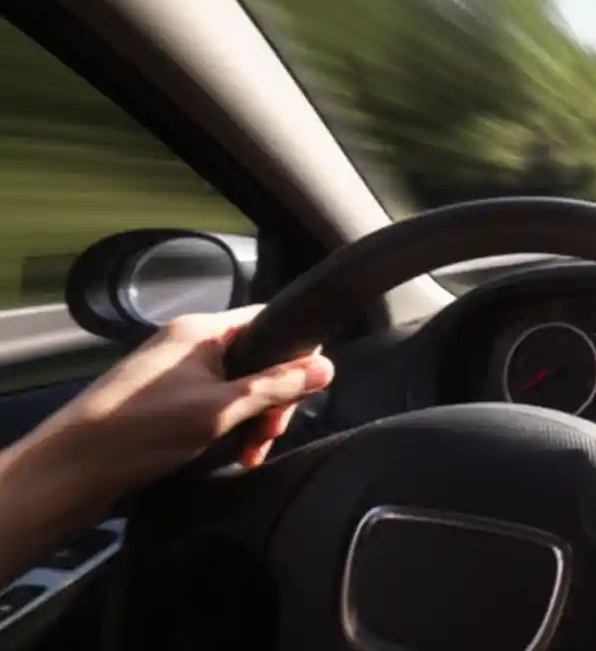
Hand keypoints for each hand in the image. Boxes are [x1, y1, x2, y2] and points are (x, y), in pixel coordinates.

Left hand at [0, 306, 332, 584]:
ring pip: (240, 386)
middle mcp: (191, 344)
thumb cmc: (143, 430)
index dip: (297, 354)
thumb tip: (327, 367)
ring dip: (253, 419)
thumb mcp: (220, 409)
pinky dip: (231, 427)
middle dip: (273, 400)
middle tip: (267, 436)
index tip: (302, 393)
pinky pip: (217, 403)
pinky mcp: (168, 399)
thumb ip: (276, 387)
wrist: (72, 469)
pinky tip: (232, 453)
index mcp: (203, 331)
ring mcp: (178, 372)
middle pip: (259, 359)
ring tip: (249, 452)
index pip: (270, 322)